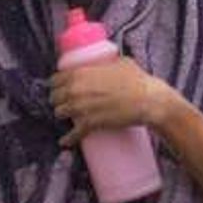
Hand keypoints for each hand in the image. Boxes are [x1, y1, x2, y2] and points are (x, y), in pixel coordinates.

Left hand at [48, 56, 179, 146]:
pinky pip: (72, 134)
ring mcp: (80, 108)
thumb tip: (108, 61)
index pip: (55, 79)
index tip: (59, 88)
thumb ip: (108, 62)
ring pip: (59, 114)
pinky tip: (64, 142)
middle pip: (55, 97)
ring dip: (62, 115)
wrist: (147, 100)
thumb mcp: (119, 62)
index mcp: (79, 73)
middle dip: (58, 100)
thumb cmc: (136, 80)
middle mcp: (75, 90)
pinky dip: (68, 139)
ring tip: (67, 117)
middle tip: (64, 102)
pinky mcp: (89, 124)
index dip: (56, 84)